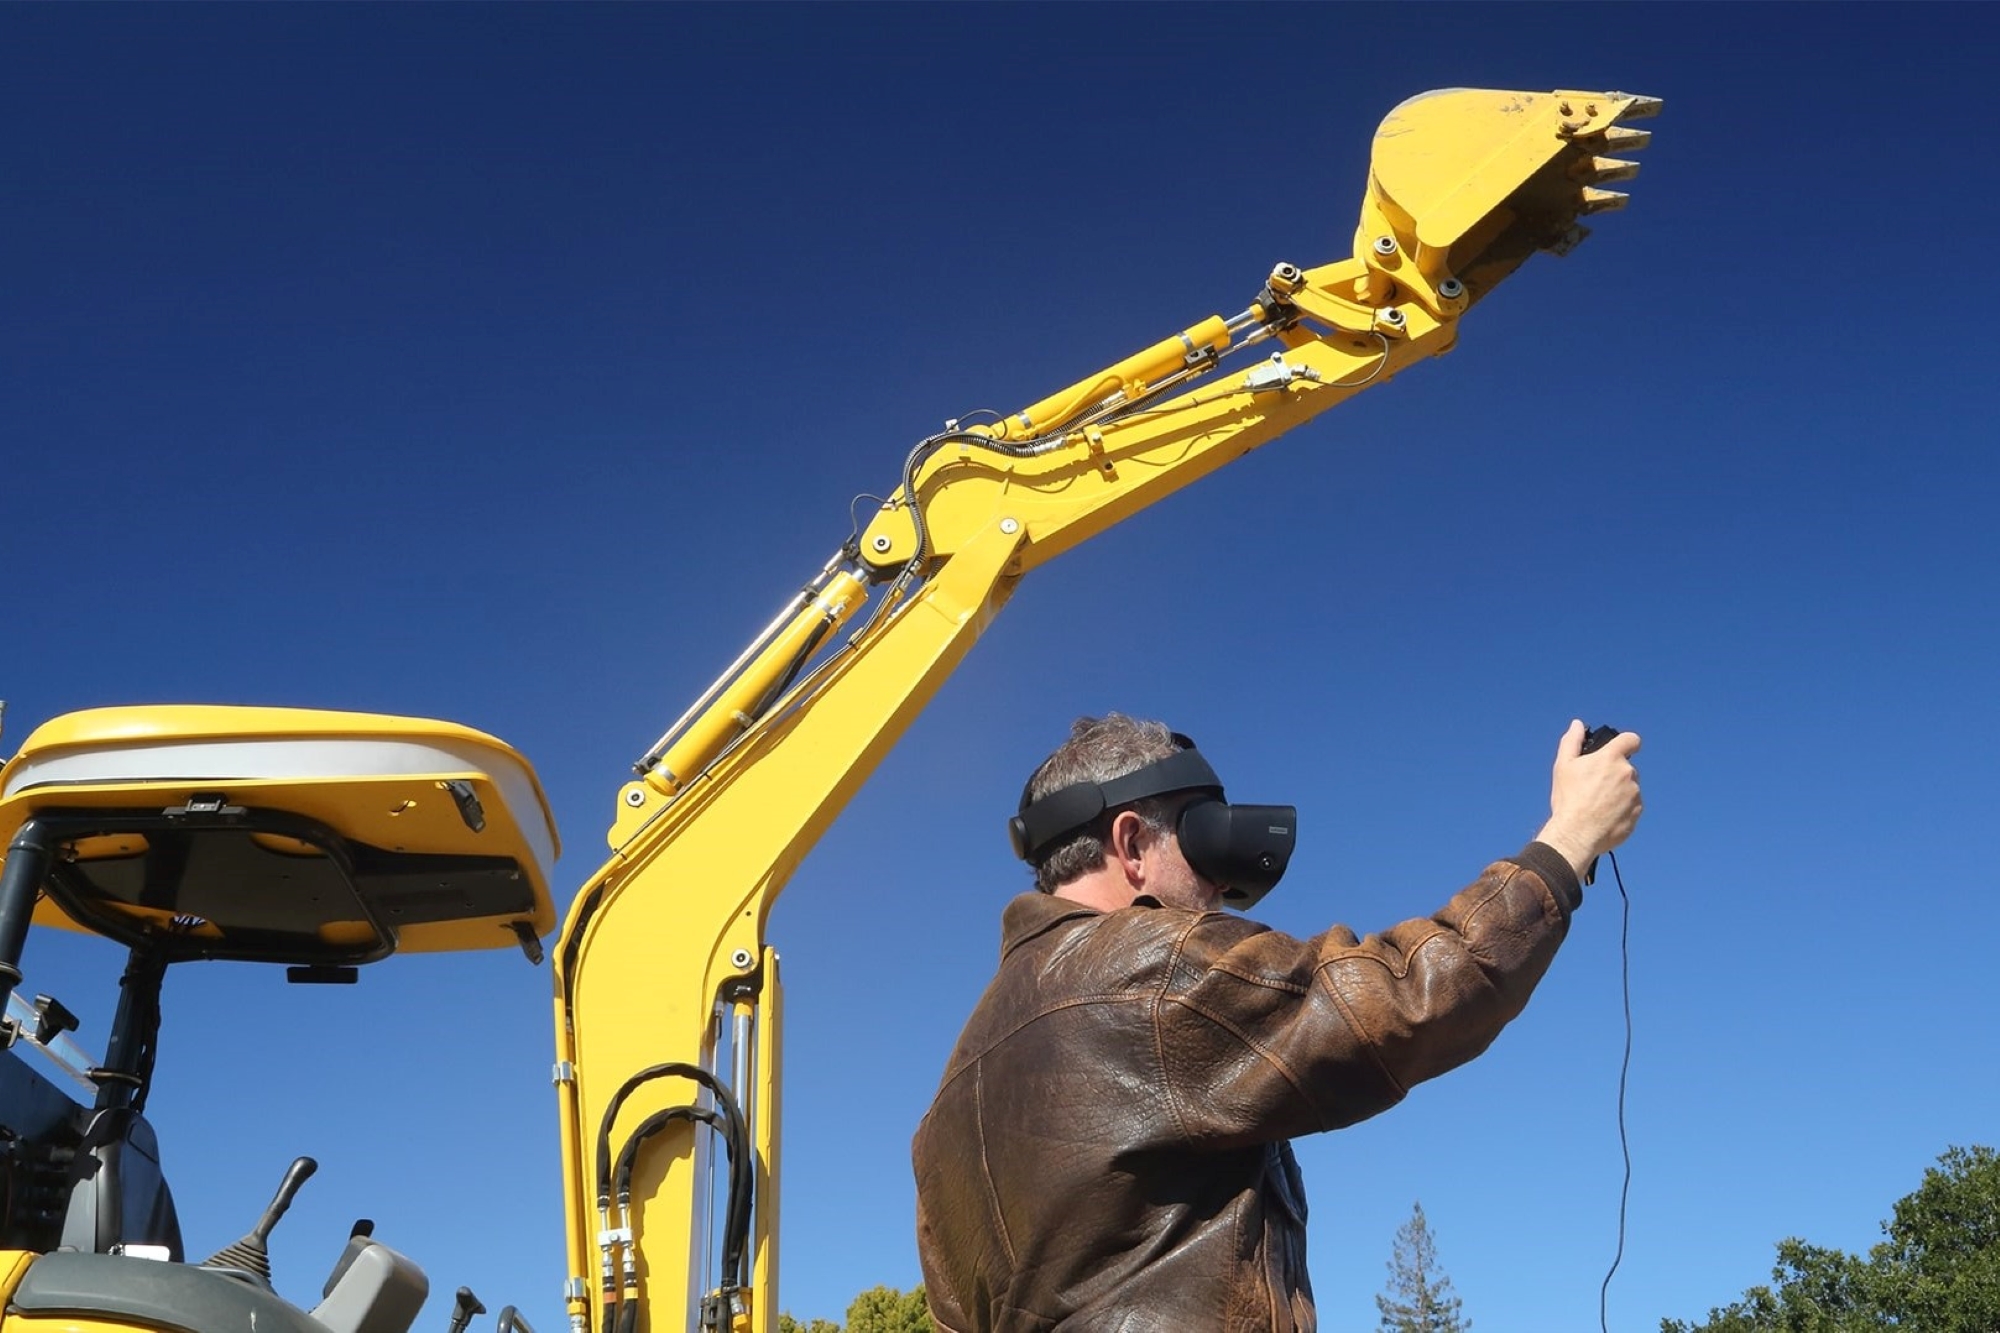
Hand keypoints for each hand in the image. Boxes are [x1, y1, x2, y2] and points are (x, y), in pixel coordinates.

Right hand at [1535, 719, 1642, 879]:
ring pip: (1629, 789)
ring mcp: (1635, 795)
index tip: (1621, 749)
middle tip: (1594, 787)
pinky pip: (1631, 808)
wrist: (1577, 833)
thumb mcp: (1563, 766)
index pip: (1631, 740)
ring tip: (1597, 806)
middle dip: (1614, 774)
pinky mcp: (1637, 814)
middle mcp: (1628, 774)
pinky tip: (1604, 818)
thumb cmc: (1569, 799)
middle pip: (1626, 768)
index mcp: (1611, 758)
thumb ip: (1572, 741)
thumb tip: (1577, 724)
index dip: (1627, 742)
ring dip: (1618, 793)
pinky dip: (1621, 811)